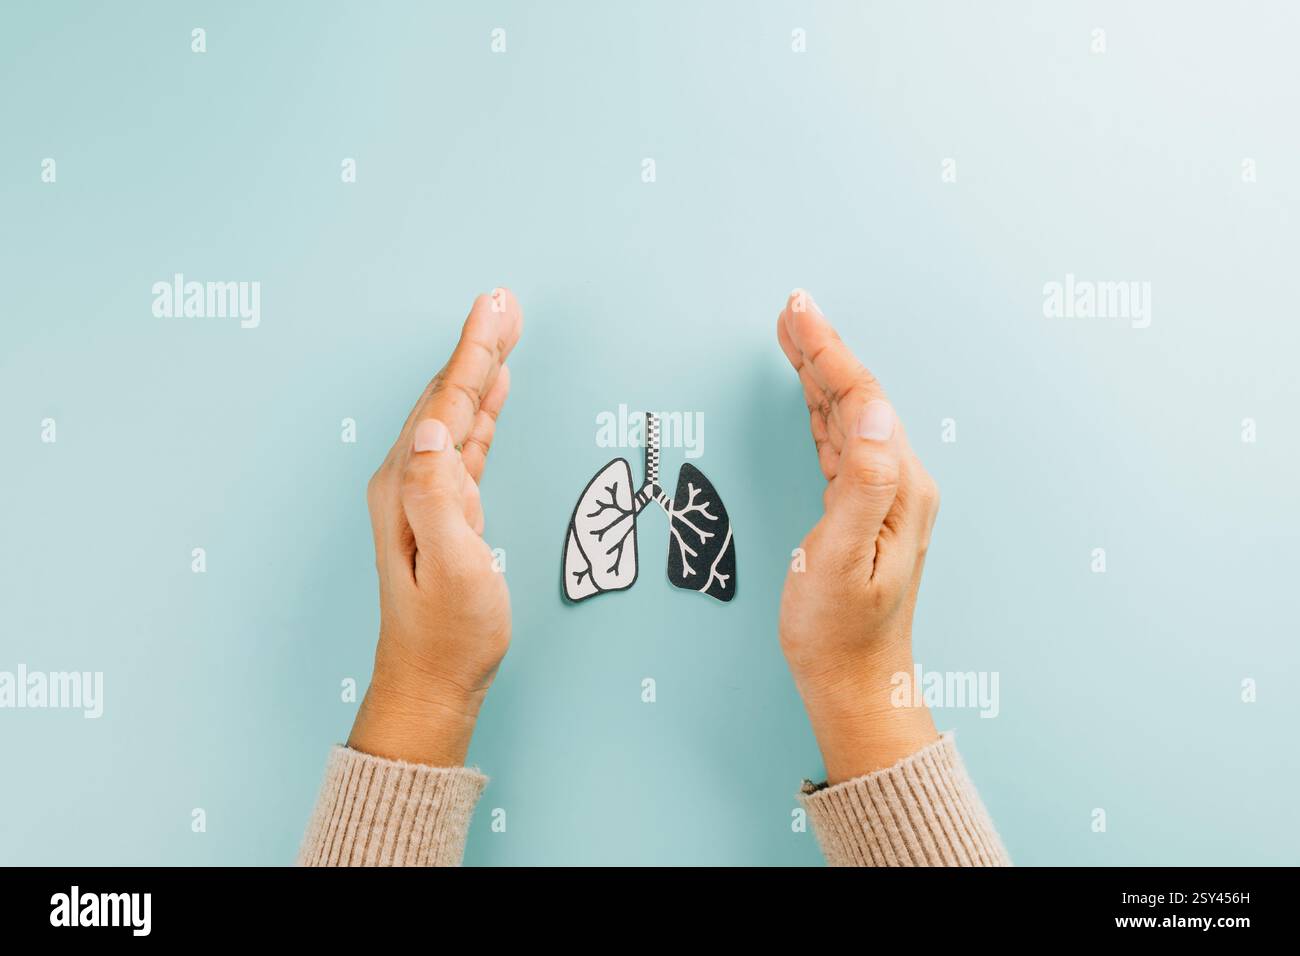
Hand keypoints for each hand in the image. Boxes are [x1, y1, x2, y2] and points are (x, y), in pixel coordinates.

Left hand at [348, 289, 523, 766]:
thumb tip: (434, 425)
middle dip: (478, 345)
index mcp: (407, 486)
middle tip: (503, 301)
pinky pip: (467, 443)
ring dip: (482, 369)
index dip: (473, 352)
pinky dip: (484, 409)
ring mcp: (425, 494)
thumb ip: (437, 495)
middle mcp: (409, 481)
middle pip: (448, 395)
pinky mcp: (446, 510)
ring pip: (458, 413)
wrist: (434, 682)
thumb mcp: (449, 565)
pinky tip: (495, 390)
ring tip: (503, 328)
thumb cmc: (447, 634)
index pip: (445, 402)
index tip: (494, 307)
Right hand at [776, 290, 940, 783]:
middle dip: (822, 349)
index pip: (861, 400)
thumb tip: (869, 409)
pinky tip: (809, 397)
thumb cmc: (840, 631)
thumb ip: (860, 481)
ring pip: (846, 416)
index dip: (827, 352)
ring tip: (794, 334)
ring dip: (819, 373)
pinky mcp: (862, 510)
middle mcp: (897, 484)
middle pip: (856, 398)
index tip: (799, 310)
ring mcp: (882, 497)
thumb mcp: (840, 557)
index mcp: (897, 487)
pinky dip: (819, 410)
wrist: (853, 682)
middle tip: (791, 307)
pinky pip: (838, 442)